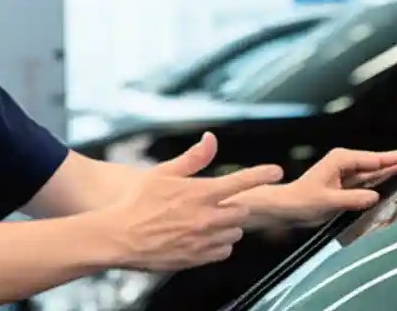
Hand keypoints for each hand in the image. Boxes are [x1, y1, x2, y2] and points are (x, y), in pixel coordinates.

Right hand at [102, 132, 282, 271]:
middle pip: (241, 210)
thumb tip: (210, 138)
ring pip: (235, 232)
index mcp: (200, 192)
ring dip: (226, 226)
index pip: (241, 181)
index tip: (276, 171)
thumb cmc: (137, 203)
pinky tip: (201, 238)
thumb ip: (192, 158)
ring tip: (202, 222)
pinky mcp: (200, 257)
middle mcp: (207, 217)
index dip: (262, 174)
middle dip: (233, 205)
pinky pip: (224, 251)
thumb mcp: (162, 173)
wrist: (120, 237)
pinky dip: (218, 244)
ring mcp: (205, 239)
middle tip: (212, 204)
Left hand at [256, 144, 396, 227]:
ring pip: (380, 175)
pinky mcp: (350, 187)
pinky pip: (373, 186)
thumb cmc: (300, 201)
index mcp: (342, 160)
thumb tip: (374, 198)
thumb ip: (351, 199)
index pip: (378, 159)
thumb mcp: (325, 201)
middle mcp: (348, 164)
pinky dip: (387, 188)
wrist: (286, 207)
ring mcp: (350, 176)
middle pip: (383, 164)